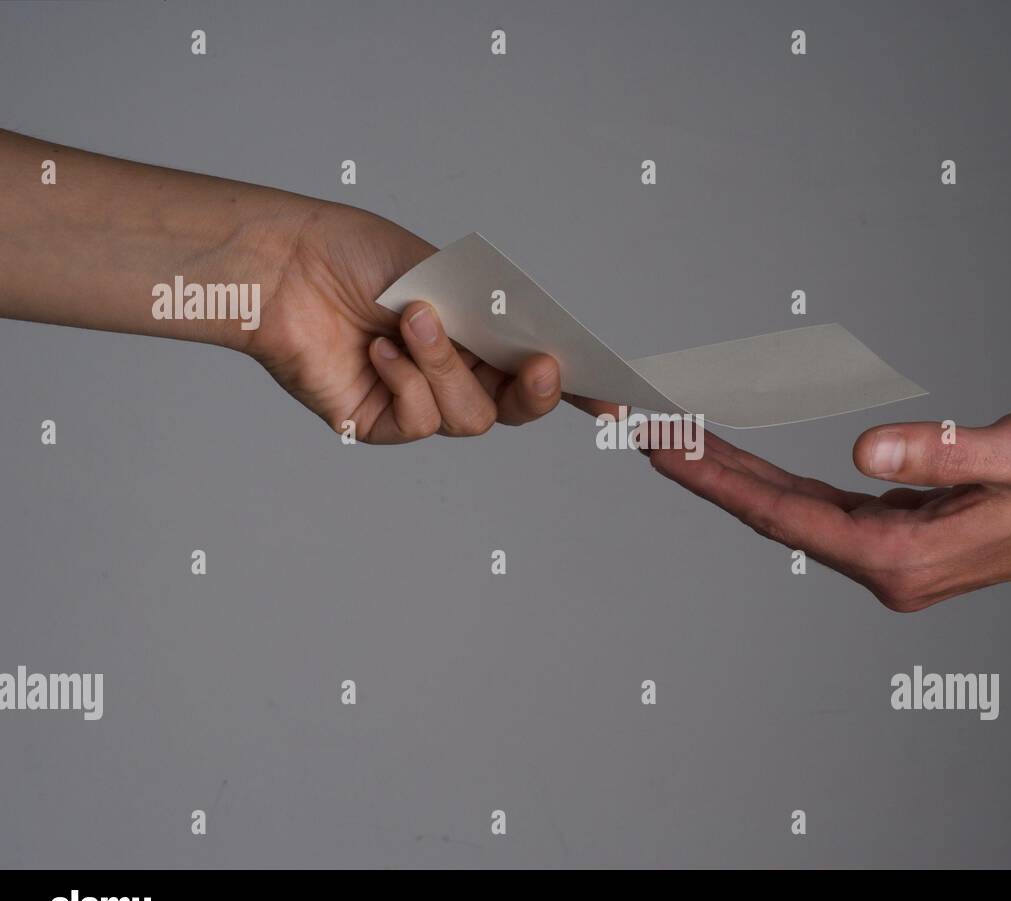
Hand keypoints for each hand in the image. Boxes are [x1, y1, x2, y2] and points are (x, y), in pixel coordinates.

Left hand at [248, 203, 560, 442]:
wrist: (285, 266)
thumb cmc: (359, 257)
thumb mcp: (442, 276)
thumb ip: (488, 316)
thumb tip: (532, 350)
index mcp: (479, 335)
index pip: (538, 368)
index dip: (582, 391)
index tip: (615, 405)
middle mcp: (456, 373)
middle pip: (518, 408)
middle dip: (538, 393)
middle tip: (544, 366)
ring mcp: (420, 402)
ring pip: (471, 417)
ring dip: (447, 367)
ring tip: (412, 322)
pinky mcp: (382, 423)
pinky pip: (420, 420)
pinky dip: (405, 380)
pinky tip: (377, 349)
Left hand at [643, 401, 1010, 610]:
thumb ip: (943, 455)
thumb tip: (864, 451)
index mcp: (904, 556)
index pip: (782, 514)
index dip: (713, 476)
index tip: (656, 442)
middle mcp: (890, 567)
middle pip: (771, 514)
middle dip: (702, 471)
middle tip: (638, 428)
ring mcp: (895, 557)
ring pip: (791, 513)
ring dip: (731, 476)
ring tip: (673, 437)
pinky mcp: (904, 537)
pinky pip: (820, 509)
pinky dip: (774, 483)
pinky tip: (745, 462)